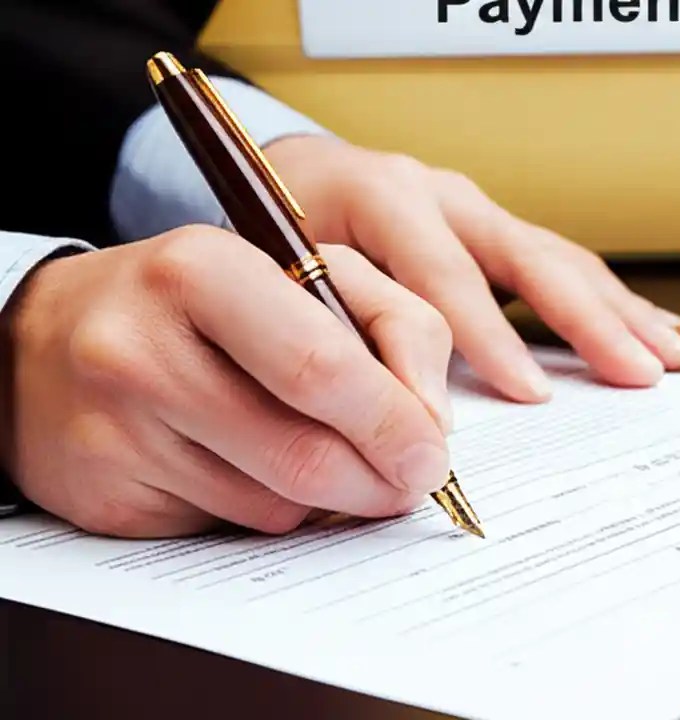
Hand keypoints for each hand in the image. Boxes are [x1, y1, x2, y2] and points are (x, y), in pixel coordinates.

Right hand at [0, 226, 452, 537]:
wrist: (48, 340)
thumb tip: (428, 428)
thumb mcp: (299, 276)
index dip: (395, 421)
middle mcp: (141, 348)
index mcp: (201, 270)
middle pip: (304, 454)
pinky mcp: (105, 494)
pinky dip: (266, 508)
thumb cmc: (200, 305)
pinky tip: (250, 469)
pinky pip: (228, 527)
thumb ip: (387, 326)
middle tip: (411, 482)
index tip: (433, 452)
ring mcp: (114, 428)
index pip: (323, 366)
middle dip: (380, 481)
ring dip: (327, 500)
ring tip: (327, 459)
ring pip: (274, 505)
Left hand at [263, 136, 679, 403]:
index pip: (448, 274)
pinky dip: (610, 300)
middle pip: (530, 257)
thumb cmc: (277, 231)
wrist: (288, 174)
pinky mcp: (495, 229)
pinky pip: (561, 262)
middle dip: (590, 320)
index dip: (492, 337)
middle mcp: (444, 194)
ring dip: (618, 311)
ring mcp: (477, 209)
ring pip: (560, 258)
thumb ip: (336, 324)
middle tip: (636, 371)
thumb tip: (393, 403)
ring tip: (666, 353)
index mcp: (387, 197)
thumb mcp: (284, 270)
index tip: (532, 394)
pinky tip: (652, 325)